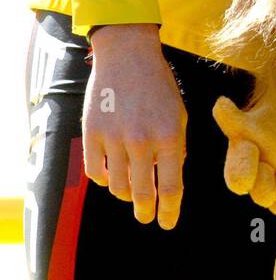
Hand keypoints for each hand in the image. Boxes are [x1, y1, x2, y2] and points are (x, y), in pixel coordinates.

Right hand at [82, 24, 186, 228]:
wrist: (128, 55)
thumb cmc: (158, 84)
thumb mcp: (178, 113)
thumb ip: (177, 146)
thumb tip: (171, 177)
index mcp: (169, 136)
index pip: (171, 187)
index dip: (170, 210)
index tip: (167, 223)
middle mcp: (141, 141)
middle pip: (143, 193)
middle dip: (145, 211)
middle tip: (146, 217)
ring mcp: (114, 139)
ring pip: (118, 186)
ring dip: (126, 194)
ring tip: (131, 192)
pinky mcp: (92, 135)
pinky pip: (96, 172)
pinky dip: (104, 180)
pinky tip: (111, 176)